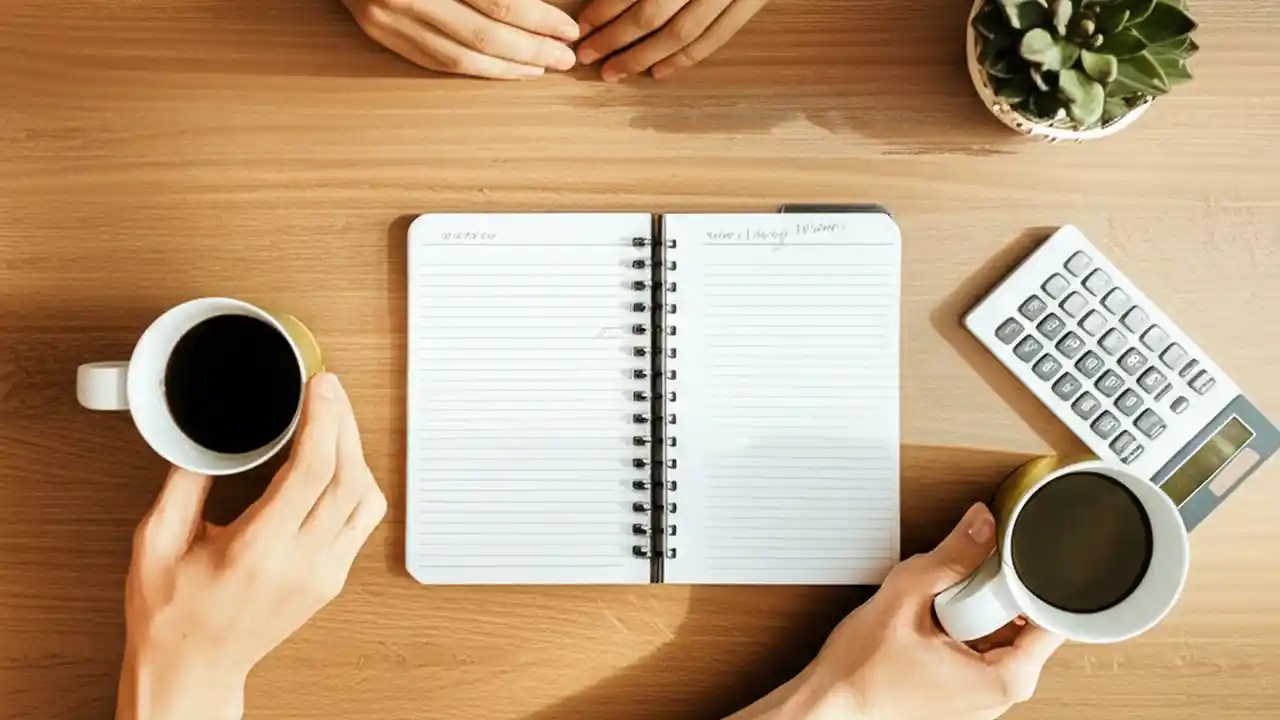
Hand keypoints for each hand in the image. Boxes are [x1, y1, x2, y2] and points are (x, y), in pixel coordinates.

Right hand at [115, 373, 387, 719]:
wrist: (192, 672)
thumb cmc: (170, 616)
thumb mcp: (157, 543)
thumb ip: (183, 483)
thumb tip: (205, 434)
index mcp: (257, 552)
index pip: (312, 472)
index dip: (324, 419)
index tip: (320, 386)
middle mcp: (302, 563)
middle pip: (349, 476)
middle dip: (344, 422)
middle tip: (328, 390)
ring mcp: (324, 574)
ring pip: (367, 498)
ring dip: (356, 452)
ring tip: (333, 420)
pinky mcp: (333, 580)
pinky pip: (363, 520)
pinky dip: (358, 483)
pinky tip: (339, 461)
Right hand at [341, 0, 579, 78]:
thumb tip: (532, 1)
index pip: (500, 3)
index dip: (539, 20)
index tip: (567, 29)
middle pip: (484, 35)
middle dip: (531, 51)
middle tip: (564, 58)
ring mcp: (388, 17)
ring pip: (459, 57)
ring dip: (505, 69)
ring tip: (539, 70)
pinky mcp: (377, 31)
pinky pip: (431, 61)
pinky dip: (470, 69)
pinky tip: (498, 70)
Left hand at [575, 0, 767, 81]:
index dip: (604, 9)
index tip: (583, 26)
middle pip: (652, 14)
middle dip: (615, 39)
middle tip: (588, 56)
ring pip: (681, 33)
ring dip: (643, 57)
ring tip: (614, 72)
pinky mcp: (752, 1)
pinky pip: (716, 38)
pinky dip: (686, 60)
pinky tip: (659, 72)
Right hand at [729, 504, 1063, 719]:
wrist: (831, 702)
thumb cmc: (861, 674)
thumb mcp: (905, 597)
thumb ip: (950, 556)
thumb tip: (983, 524)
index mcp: (1003, 681)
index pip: (1051, 619)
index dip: (1027, 580)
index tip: (1004, 562)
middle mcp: (999, 694)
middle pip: (1025, 622)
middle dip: (993, 593)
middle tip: (955, 588)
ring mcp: (982, 694)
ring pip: (1000, 631)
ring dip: (973, 609)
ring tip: (936, 610)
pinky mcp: (964, 689)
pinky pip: (980, 645)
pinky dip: (960, 625)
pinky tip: (930, 624)